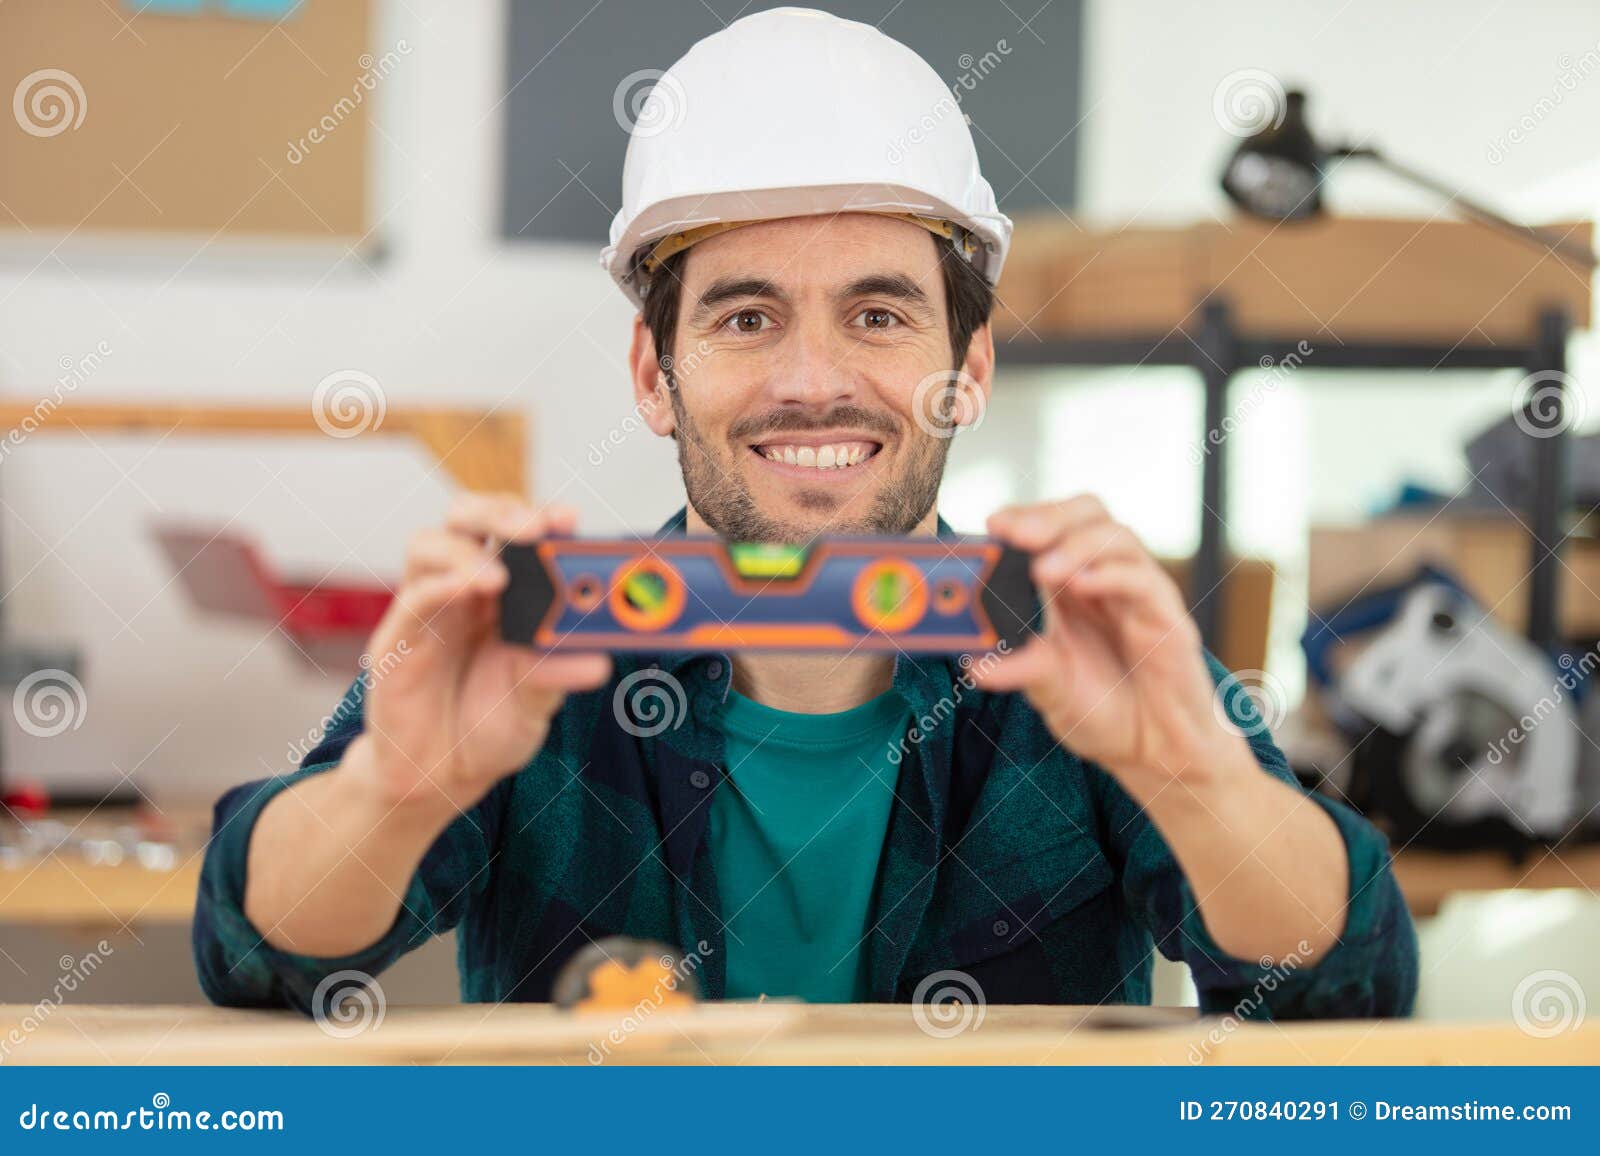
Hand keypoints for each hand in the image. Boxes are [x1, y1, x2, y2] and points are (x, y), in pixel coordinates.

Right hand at [352, 495, 610, 818]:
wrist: (440, 776)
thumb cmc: (489, 726)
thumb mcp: (536, 701)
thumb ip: (559, 673)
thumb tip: (600, 660)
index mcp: (505, 593)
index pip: (517, 533)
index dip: (542, 517)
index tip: (571, 519)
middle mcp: (463, 589)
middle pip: (468, 518)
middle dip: (501, 510)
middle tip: (534, 526)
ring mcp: (427, 608)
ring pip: (428, 544)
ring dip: (465, 550)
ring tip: (499, 576)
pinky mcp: (396, 639)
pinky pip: (412, 598)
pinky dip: (440, 588)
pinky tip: (466, 591)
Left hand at [974, 496, 1252, 793]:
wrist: (1156, 752)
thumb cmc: (1105, 711)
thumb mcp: (1050, 689)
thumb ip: (1019, 669)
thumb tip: (973, 662)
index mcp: (1073, 586)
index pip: (1054, 526)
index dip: (1025, 517)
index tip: (992, 525)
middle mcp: (1106, 580)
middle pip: (1088, 514)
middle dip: (1049, 516)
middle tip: (1014, 533)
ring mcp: (1139, 595)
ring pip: (1117, 538)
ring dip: (1075, 545)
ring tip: (1042, 568)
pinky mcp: (1168, 620)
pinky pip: (1144, 582)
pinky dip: (1110, 576)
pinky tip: (1082, 586)